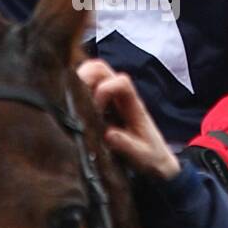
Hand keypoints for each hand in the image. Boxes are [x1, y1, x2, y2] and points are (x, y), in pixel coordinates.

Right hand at [76, 60, 179, 180]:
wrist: (156, 159)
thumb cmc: (150, 157)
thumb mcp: (142, 156)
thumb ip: (127, 145)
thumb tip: (108, 134)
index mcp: (133, 105)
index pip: (121, 82)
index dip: (105, 90)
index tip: (95, 110)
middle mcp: (122, 95)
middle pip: (101, 68)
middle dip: (84, 76)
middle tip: (73, 98)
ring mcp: (111, 97)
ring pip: (92, 72)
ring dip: (78, 80)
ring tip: (70, 101)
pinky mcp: (102, 103)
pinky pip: (87, 85)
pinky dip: (75, 88)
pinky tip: (71, 105)